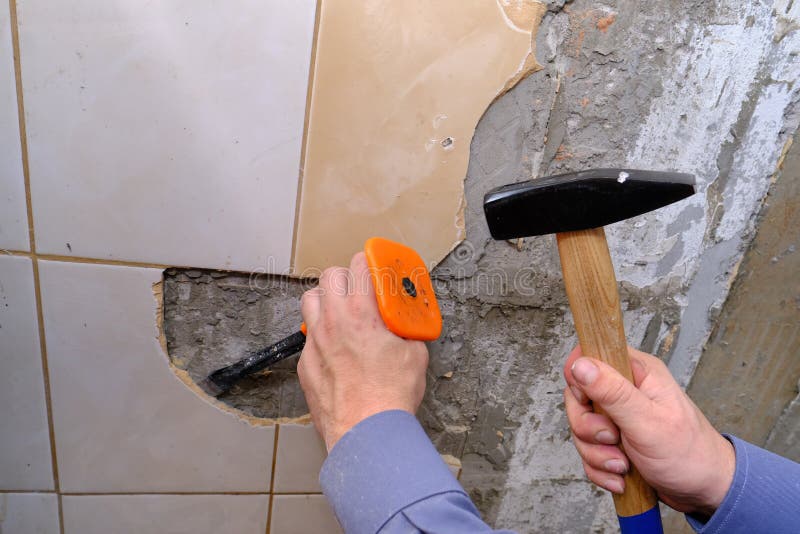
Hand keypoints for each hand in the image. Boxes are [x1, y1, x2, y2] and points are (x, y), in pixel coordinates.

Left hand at [297, 252, 428, 450]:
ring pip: (310, 300)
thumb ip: (406, 331)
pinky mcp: (306, 364)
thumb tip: (406, 329)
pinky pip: (308, 336)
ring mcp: (315, 342)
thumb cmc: (389, 396)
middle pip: (329, 276)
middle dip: (345, 277)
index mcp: (360, 313)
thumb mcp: (414, 354)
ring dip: (326, 299)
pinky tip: (336, 347)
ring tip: (341, 311)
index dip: (369, 262)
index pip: (358, 265)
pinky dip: (321, 334)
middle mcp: (332, 322)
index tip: (375, 266)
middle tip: (359, 289)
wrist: (366, 432)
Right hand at [563, 346, 735, 516]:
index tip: (589, 402)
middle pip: (578, 397)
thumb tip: (581, 365)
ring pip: (581, 428)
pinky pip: (588, 451)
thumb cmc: (689, 453)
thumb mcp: (647, 421)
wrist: (705, 491)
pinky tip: (621, 474)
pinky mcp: (613, 441)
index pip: (590, 356)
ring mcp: (618, 416)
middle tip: (613, 438)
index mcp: (637, 372)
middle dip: (589, 427)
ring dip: (597, 453)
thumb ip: (612, 391)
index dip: (580, 378)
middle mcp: (625, 390)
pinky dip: (601, 468)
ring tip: (623, 464)